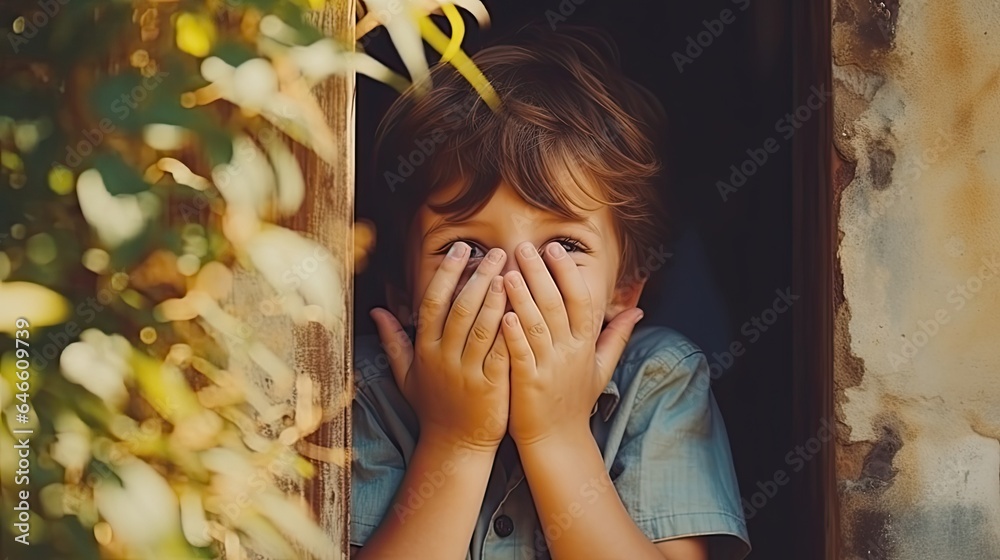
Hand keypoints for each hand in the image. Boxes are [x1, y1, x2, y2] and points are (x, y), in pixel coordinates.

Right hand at [370, 242, 510, 450]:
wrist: (456, 446)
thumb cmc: (434, 407)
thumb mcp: (406, 375)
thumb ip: (393, 341)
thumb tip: (376, 310)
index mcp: (425, 350)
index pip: (433, 302)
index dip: (447, 274)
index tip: (461, 249)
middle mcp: (444, 358)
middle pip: (460, 309)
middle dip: (478, 276)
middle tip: (496, 252)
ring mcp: (468, 373)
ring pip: (482, 327)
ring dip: (496, 296)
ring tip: (511, 271)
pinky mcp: (492, 387)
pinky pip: (502, 351)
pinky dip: (511, 328)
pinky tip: (523, 308)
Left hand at [501, 241, 642, 446]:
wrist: (558, 442)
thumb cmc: (575, 401)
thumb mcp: (601, 368)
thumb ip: (617, 336)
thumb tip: (639, 310)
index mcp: (585, 345)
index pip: (582, 300)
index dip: (568, 273)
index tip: (554, 248)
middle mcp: (569, 353)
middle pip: (557, 305)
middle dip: (541, 274)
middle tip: (524, 247)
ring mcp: (549, 368)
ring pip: (537, 325)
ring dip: (523, 297)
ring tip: (507, 271)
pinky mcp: (529, 384)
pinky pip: (521, 354)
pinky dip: (514, 333)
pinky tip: (502, 313)